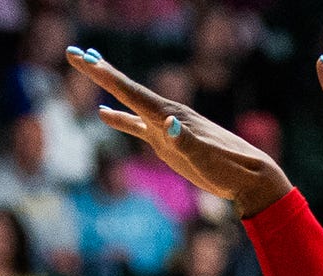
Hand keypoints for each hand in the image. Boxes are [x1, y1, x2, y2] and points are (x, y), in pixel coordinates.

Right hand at [65, 47, 290, 217]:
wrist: (249, 178)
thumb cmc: (230, 169)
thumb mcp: (207, 158)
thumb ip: (187, 141)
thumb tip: (167, 124)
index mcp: (171, 115)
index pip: (131, 92)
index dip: (104, 76)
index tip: (82, 58)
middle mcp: (166, 115)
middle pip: (126, 89)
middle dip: (99, 72)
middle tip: (72, 52)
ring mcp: (165, 128)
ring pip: (129, 103)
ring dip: (108, 87)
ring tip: (87, 68)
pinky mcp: (168, 143)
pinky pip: (137, 126)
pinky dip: (120, 119)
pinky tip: (104, 114)